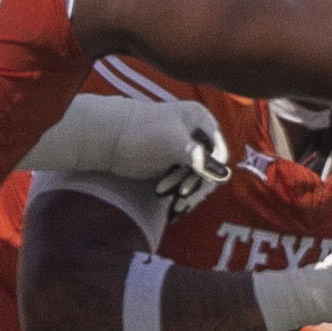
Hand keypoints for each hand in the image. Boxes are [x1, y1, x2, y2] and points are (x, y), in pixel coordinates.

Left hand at [89, 97, 234, 213]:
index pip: (219, 153)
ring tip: (175, 208)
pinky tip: (174, 208)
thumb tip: (223, 175)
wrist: (108, 138)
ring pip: (200, 178)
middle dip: (196, 187)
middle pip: (211, 168)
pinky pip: (188, 183)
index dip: (210, 173)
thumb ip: (197, 157)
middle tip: (181, 202)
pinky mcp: (176, 164)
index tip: (191, 189)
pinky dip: (183, 195)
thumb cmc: (140, 133)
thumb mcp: (172, 142)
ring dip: (189, 194)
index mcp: (202, 122)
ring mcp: (188, 150)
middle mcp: (198, 135)